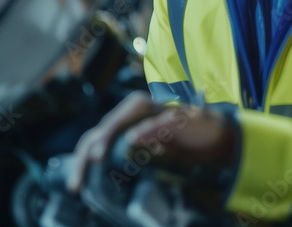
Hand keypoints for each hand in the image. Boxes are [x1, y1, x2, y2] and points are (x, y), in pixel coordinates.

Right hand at [66, 91, 235, 192]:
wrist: (215, 135)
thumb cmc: (204, 125)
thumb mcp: (189, 123)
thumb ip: (161, 128)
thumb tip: (131, 137)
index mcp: (141, 104)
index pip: (114, 121)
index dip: (103, 138)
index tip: (96, 157)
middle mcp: (130, 113)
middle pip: (99, 132)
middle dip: (86, 155)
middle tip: (78, 182)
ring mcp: (127, 126)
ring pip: (96, 142)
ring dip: (83, 162)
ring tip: (76, 186)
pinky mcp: (128, 140)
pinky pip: (103, 149)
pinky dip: (91, 163)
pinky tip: (84, 180)